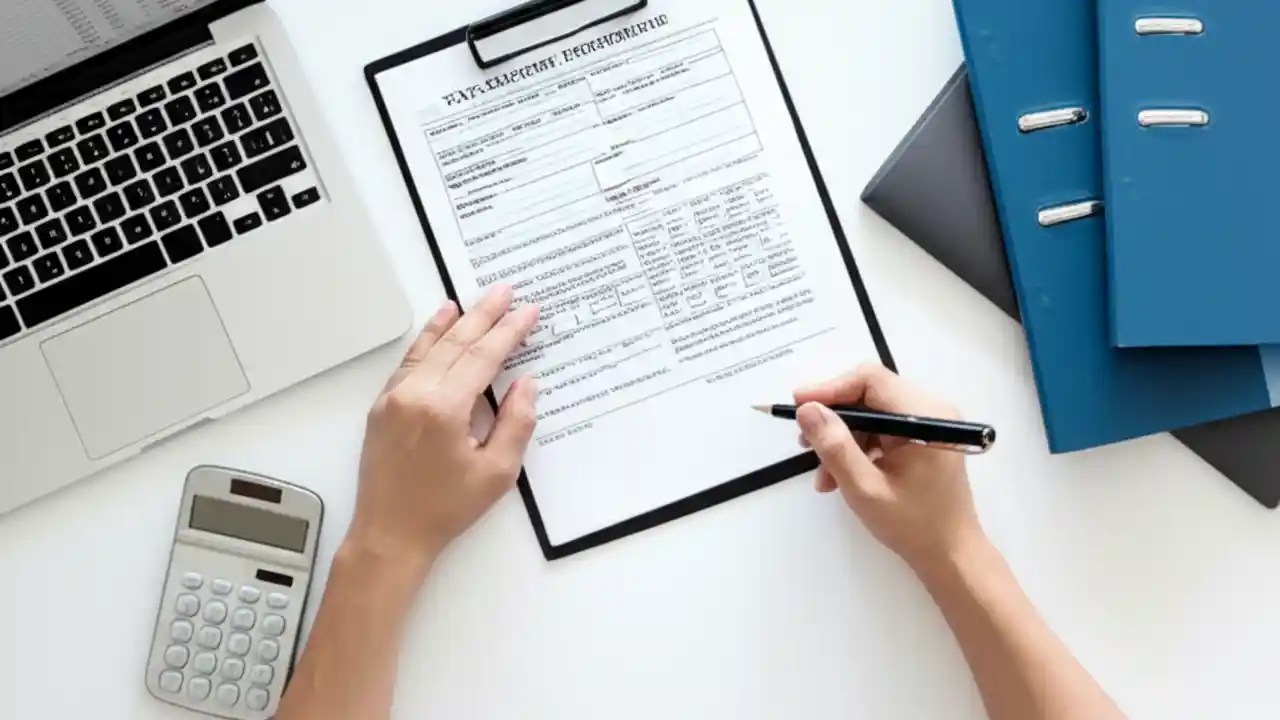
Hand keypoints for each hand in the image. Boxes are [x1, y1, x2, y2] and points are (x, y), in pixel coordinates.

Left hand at [345, 285, 539, 573]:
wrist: (390, 535)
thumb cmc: (443, 510)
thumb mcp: (496, 473)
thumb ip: (516, 423)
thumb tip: (526, 385)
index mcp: (444, 408)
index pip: (483, 357)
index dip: (509, 332)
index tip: (527, 312)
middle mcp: (414, 394)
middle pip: (456, 343)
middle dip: (485, 316)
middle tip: (505, 292)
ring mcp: (393, 398)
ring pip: (429, 347)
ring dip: (454, 322)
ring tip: (473, 301)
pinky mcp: (382, 407)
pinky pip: (409, 362)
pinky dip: (426, 340)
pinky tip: (438, 327)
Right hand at [794, 364, 983, 572]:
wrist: (951, 555)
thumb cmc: (913, 525)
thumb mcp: (865, 488)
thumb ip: (835, 447)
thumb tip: (807, 410)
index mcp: (925, 416)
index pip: (871, 380)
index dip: (831, 388)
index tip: (799, 406)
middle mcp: (931, 410)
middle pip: (869, 395)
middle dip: (834, 418)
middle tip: (804, 442)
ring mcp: (927, 425)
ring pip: (871, 415)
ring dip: (842, 440)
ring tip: (823, 475)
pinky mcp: (921, 439)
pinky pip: (880, 431)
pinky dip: (857, 450)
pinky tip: (839, 477)